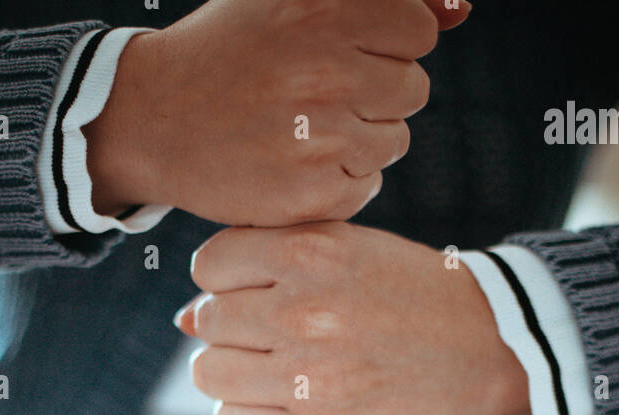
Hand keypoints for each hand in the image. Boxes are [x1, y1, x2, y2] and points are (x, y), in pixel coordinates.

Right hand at [87, 0, 471, 225]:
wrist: (157, 119)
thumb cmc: (233, 52)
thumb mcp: (292, 0)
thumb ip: (384, 3)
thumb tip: (460, 8)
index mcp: (324, 6)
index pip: (417, 29)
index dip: (386, 43)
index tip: (344, 52)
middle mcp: (325, 67)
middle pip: (412, 89)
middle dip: (377, 93)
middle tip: (319, 95)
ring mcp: (319, 135)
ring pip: (393, 141)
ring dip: (360, 139)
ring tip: (305, 130)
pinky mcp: (310, 192)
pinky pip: (367, 188)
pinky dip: (340, 182)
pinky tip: (298, 164)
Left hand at [173, 221, 529, 414]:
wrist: (487, 348)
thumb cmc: (411, 294)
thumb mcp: (349, 250)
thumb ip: (270, 265)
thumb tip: (184, 316)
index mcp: (312, 252)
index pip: (211, 265)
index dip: (224, 280)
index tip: (253, 292)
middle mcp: (304, 311)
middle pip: (207, 322)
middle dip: (228, 330)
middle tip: (268, 338)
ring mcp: (308, 375)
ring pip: (208, 374)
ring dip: (229, 374)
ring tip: (268, 372)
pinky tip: (273, 405)